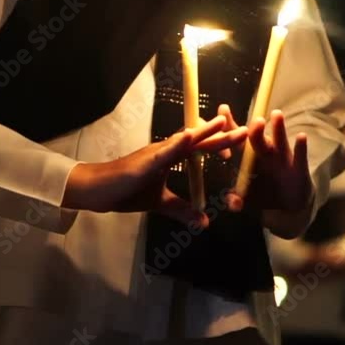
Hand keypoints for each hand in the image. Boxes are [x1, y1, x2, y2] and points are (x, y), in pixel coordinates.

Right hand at [62, 115, 247, 226]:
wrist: (98, 191)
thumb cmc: (125, 191)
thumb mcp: (160, 203)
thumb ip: (182, 210)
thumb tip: (204, 222)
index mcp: (170, 157)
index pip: (200, 148)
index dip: (220, 144)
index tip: (241, 144)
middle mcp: (165, 150)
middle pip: (199, 140)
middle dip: (222, 134)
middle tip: (247, 128)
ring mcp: (155, 153)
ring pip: (184, 140)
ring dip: (204, 132)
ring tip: (224, 122)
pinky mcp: (144, 162)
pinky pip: (164, 151)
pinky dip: (178, 144)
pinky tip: (190, 137)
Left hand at [226, 110, 312, 212]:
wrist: (287, 205)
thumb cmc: (263, 195)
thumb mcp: (249, 200)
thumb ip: (238, 200)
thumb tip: (231, 203)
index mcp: (249, 158)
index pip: (237, 139)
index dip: (230, 125)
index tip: (223, 108)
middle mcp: (265, 154)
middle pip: (257, 139)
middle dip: (255, 130)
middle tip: (253, 119)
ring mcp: (282, 159)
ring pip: (279, 141)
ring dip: (278, 129)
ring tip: (276, 114)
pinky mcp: (299, 168)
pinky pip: (299, 156)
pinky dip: (300, 147)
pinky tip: (301, 136)